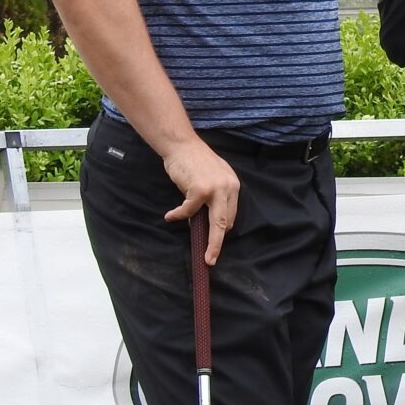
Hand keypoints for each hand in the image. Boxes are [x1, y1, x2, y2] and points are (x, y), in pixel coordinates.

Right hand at [158, 137, 239, 264]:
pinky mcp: (200, 190)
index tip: (216, 243)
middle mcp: (229, 187)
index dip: (223, 230)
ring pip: (215, 223)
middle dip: (219, 243)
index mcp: (233, 186)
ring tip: (202, 251)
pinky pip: (189, 211)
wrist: (182, 145)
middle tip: (212, 259)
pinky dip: (179, 215)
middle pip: (226, 222)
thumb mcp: (211, 179)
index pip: (231, 214)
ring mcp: (216, 189)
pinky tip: (170, 216)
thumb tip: (203, 220)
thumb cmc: (194, 162)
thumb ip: (212, 197)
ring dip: (207, 240)